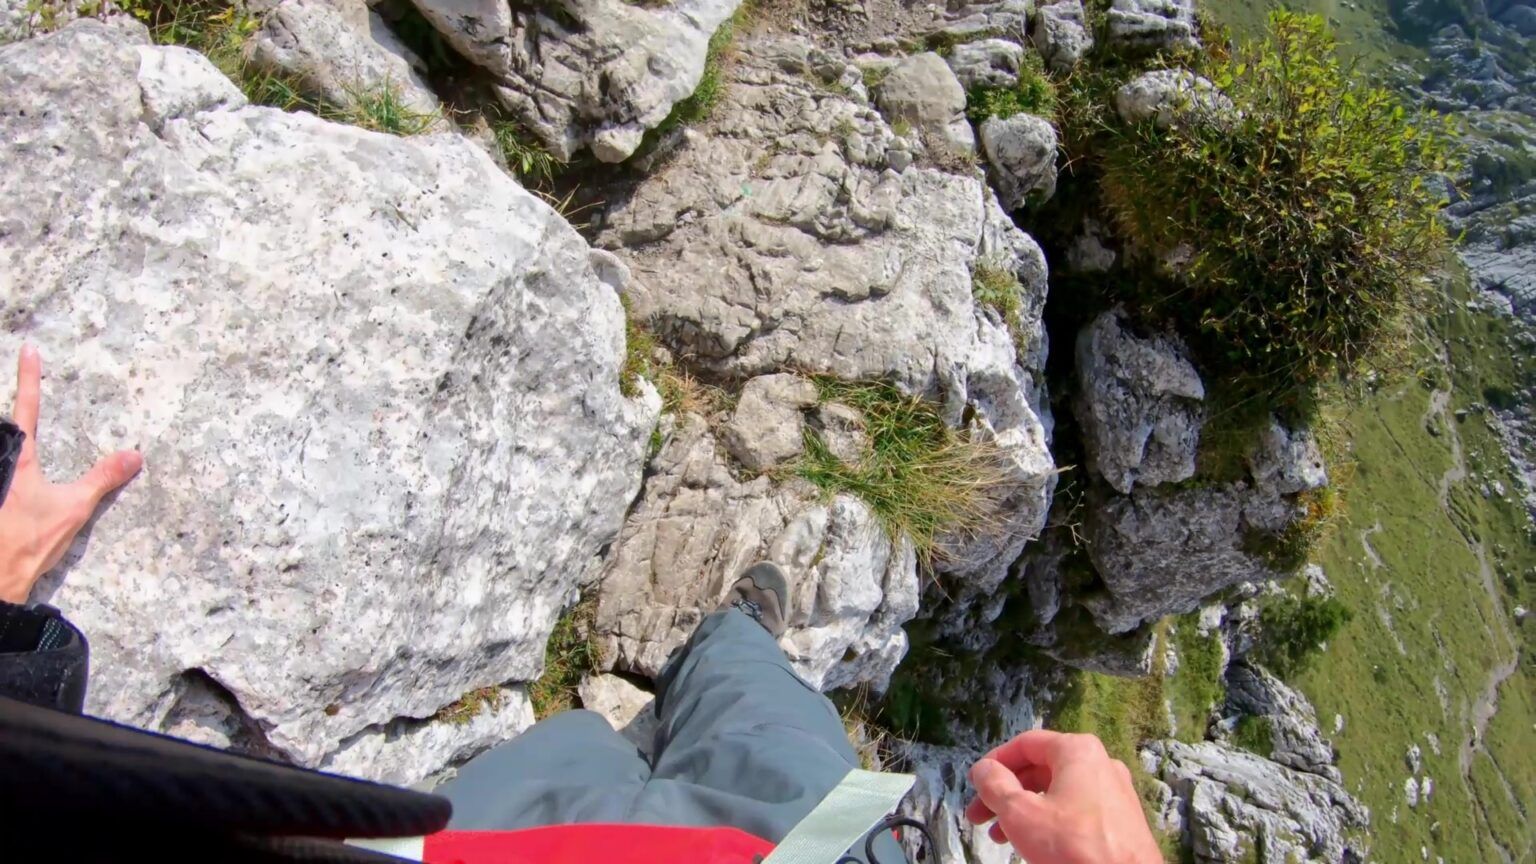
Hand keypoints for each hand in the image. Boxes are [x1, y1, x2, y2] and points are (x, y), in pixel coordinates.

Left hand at [0, 345, 141, 602]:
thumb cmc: (27, 542)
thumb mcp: (72, 508)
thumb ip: (102, 478)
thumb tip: (133, 455)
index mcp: (19, 460)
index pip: (27, 410)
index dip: (30, 379)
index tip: (30, 350)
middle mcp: (1, 466)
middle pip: (5, 434)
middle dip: (16, 420)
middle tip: (24, 385)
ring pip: (2, 454)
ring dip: (9, 451)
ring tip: (25, 477)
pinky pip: (2, 474)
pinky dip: (9, 474)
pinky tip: (16, 493)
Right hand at [965, 730, 1162, 863]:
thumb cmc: (1071, 846)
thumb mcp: (1020, 813)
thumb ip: (994, 785)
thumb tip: (983, 768)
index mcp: (1077, 751)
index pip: (1026, 744)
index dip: (994, 762)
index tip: (974, 783)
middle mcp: (1100, 764)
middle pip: (1040, 770)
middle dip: (1005, 793)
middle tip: (979, 816)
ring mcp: (1114, 793)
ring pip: (1057, 793)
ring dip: (1023, 811)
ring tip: (1000, 837)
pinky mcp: (1121, 821)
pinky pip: (1076, 812)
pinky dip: (1049, 822)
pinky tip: (1034, 844)